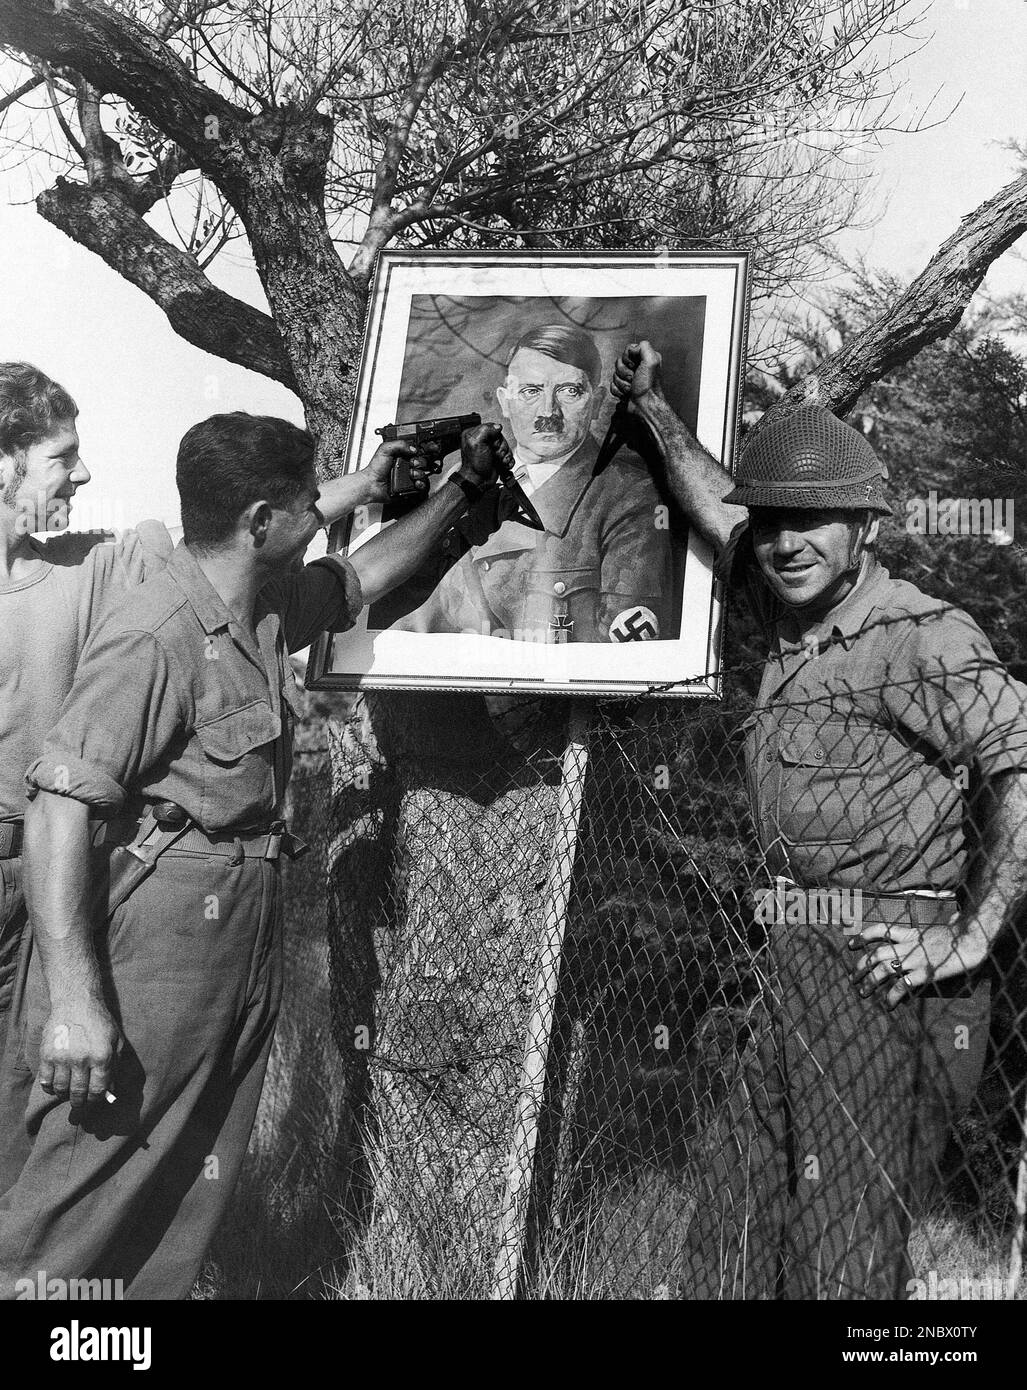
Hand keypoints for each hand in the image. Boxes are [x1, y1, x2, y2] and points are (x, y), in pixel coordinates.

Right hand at [38, 997, 120, 1106]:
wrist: (76, 1001)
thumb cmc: (100, 1021)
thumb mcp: (116, 1040)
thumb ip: (116, 1065)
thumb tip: (112, 1089)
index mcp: (102, 1056)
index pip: (98, 1090)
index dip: (96, 1100)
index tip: (94, 1100)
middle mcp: (81, 1059)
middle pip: (78, 1093)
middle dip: (80, 1103)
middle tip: (80, 1103)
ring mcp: (62, 1058)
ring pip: (61, 1090)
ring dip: (65, 1095)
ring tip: (69, 1093)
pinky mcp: (47, 1054)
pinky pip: (45, 1081)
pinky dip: (50, 1088)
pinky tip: (56, 1085)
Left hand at [363, 439, 438, 503]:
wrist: (372, 484)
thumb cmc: (375, 468)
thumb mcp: (385, 449)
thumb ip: (399, 444)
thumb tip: (413, 448)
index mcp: (401, 455)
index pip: (416, 452)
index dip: (419, 452)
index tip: (418, 454)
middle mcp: (406, 466)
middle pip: (422, 462)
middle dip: (420, 462)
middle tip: (413, 463)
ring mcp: (408, 477)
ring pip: (423, 474)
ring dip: (420, 473)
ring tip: (412, 474)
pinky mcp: (409, 487)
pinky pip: (421, 486)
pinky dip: (421, 484)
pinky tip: (415, 482)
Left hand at [457, 421, 511, 489]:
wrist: (479, 481)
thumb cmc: (475, 465)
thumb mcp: (476, 443)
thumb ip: (486, 430)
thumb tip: (497, 427)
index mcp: (475, 434)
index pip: (492, 428)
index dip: (495, 437)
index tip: (492, 445)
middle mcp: (483, 441)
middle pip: (501, 438)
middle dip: (501, 448)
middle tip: (495, 454)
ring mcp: (491, 450)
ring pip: (506, 447)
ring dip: (505, 456)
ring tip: (499, 461)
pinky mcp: (498, 458)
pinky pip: (509, 456)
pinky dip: (508, 461)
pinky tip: (502, 465)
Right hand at [611, 340, 665, 416]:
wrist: (645, 406)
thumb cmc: (649, 385)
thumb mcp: (652, 361)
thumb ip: (644, 346)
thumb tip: (631, 348)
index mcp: (644, 358)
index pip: (627, 350)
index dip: (627, 359)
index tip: (635, 366)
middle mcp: (637, 367)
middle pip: (618, 362)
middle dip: (624, 372)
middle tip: (633, 379)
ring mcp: (628, 379)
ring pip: (614, 374)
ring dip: (622, 383)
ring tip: (631, 389)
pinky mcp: (622, 388)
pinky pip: (611, 385)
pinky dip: (618, 391)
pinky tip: (626, 394)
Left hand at [850, 920, 988, 1008]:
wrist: (970, 941)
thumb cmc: (959, 935)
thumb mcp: (942, 926)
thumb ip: (938, 926)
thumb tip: (953, 918)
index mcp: (910, 933)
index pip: (880, 931)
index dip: (863, 937)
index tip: (850, 944)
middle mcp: (907, 946)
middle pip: (877, 954)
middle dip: (861, 966)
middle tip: (852, 977)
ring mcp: (914, 960)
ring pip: (883, 969)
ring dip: (870, 981)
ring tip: (862, 992)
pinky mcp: (922, 974)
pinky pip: (901, 986)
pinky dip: (892, 996)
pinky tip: (888, 1004)